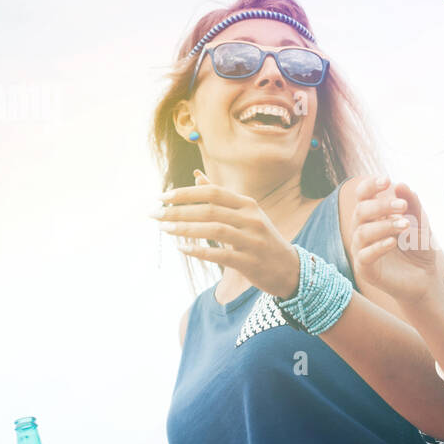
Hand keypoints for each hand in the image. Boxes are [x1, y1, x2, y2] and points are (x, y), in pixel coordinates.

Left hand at [154, 170, 300, 297]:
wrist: (289, 269)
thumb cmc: (261, 238)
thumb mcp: (246, 213)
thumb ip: (221, 196)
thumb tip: (196, 174)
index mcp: (248, 204)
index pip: (213, 192)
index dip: (185, 193)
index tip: (162, 197)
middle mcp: (251, 219)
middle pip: (210, 210)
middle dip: (178, 211)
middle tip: (154, 214)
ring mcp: (252, 240)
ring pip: (214, 230)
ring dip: (185, 229)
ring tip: (163, 228)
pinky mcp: (250, 262)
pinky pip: (221, 255)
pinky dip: (200, 251)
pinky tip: (182, 248)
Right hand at [350, 175, 441, 306]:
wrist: (425, 278)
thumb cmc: (419, 248)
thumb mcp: (421, 223)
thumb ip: (413, 204)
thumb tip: (400, 184)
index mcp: (373, 216)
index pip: (362, 196)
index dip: (370, 186)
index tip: (387, 180)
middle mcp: (363, 230)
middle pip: (361, 210)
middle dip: (381, 206)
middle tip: (403, 206)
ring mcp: (362, 250)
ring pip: (362, 232)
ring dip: (384, 225)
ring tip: (405, 225)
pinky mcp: (365, 269)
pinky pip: (364, 255)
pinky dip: (378, 246)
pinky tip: (393, 242)